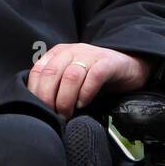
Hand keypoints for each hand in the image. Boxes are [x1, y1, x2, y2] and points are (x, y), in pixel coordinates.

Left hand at [26, 43, 152, 119]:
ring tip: (67, 113)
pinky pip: (94, 76)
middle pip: (51, 73)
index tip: (37, 108)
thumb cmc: (95, 76)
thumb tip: (40, 107)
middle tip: (52, 114)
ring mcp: (91, 55)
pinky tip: (83, 104)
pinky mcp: (109, 62)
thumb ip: (56, 85)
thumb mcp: (71, 78)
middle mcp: (72, 51)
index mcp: (58, 53)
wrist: (130, 66)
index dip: (35, 91)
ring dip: (65, 98)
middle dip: (48, 97)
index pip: (38, 70)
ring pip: (71, 76)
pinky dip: (85, 92)